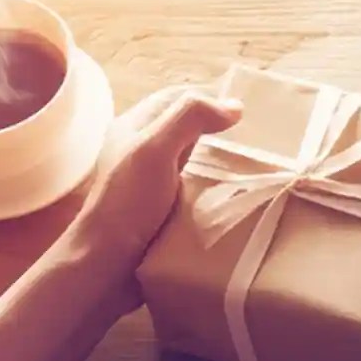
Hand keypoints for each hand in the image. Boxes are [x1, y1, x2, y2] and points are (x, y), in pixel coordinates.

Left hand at [62, 87, 241, 305]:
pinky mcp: (160, 206)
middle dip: (216, 130)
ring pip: (190, 158)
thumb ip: (190, 118)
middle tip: (252, 141)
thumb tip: (234, 106)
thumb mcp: (157, 149)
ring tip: (247, 168)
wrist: (108, 261)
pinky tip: (229, 195)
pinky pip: (192, 186)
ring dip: (216, 160)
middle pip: (185, 127)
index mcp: (134, 126)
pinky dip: (211, 187)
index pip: (177, 98)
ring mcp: (150, 179)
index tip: (243, 114)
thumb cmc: (129, 201)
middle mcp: (141, 148)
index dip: (208, 98)